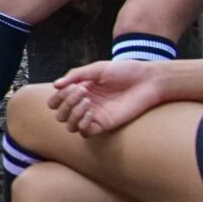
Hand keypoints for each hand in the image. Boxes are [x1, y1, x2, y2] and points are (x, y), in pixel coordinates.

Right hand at [45, 59, 162, 136]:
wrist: (147, 81)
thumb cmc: (124, 71)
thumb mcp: (97, 68)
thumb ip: (75, 75)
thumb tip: (55, 85)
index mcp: (79, 91)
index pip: (56, 101)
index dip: (59, 96)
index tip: (74, 85)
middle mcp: (84, 104)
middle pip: (59, 114)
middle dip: (66, 103)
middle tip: (83, 92)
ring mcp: (94, 115)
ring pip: (69, 126)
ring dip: (73, 114)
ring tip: (88, 102)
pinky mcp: (105, 124)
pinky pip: (85, 133)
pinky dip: (82, 124)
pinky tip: (91, 113)